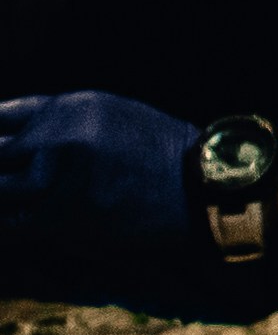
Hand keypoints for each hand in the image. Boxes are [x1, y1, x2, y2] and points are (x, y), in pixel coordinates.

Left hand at [0, 95, 200, 268]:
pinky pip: (11, 226)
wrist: (201, 190)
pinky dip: (12, 228)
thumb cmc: (158, 156)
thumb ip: (62, 123)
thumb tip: (13, 143)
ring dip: (6, 198)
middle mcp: (60, 133)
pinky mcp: (61, 215)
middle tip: (10, 183)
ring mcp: (58, 173)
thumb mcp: (112, 117)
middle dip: (2, 171)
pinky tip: (21, 227)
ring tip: (18, 205)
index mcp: (72, 106)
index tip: (4, 157)